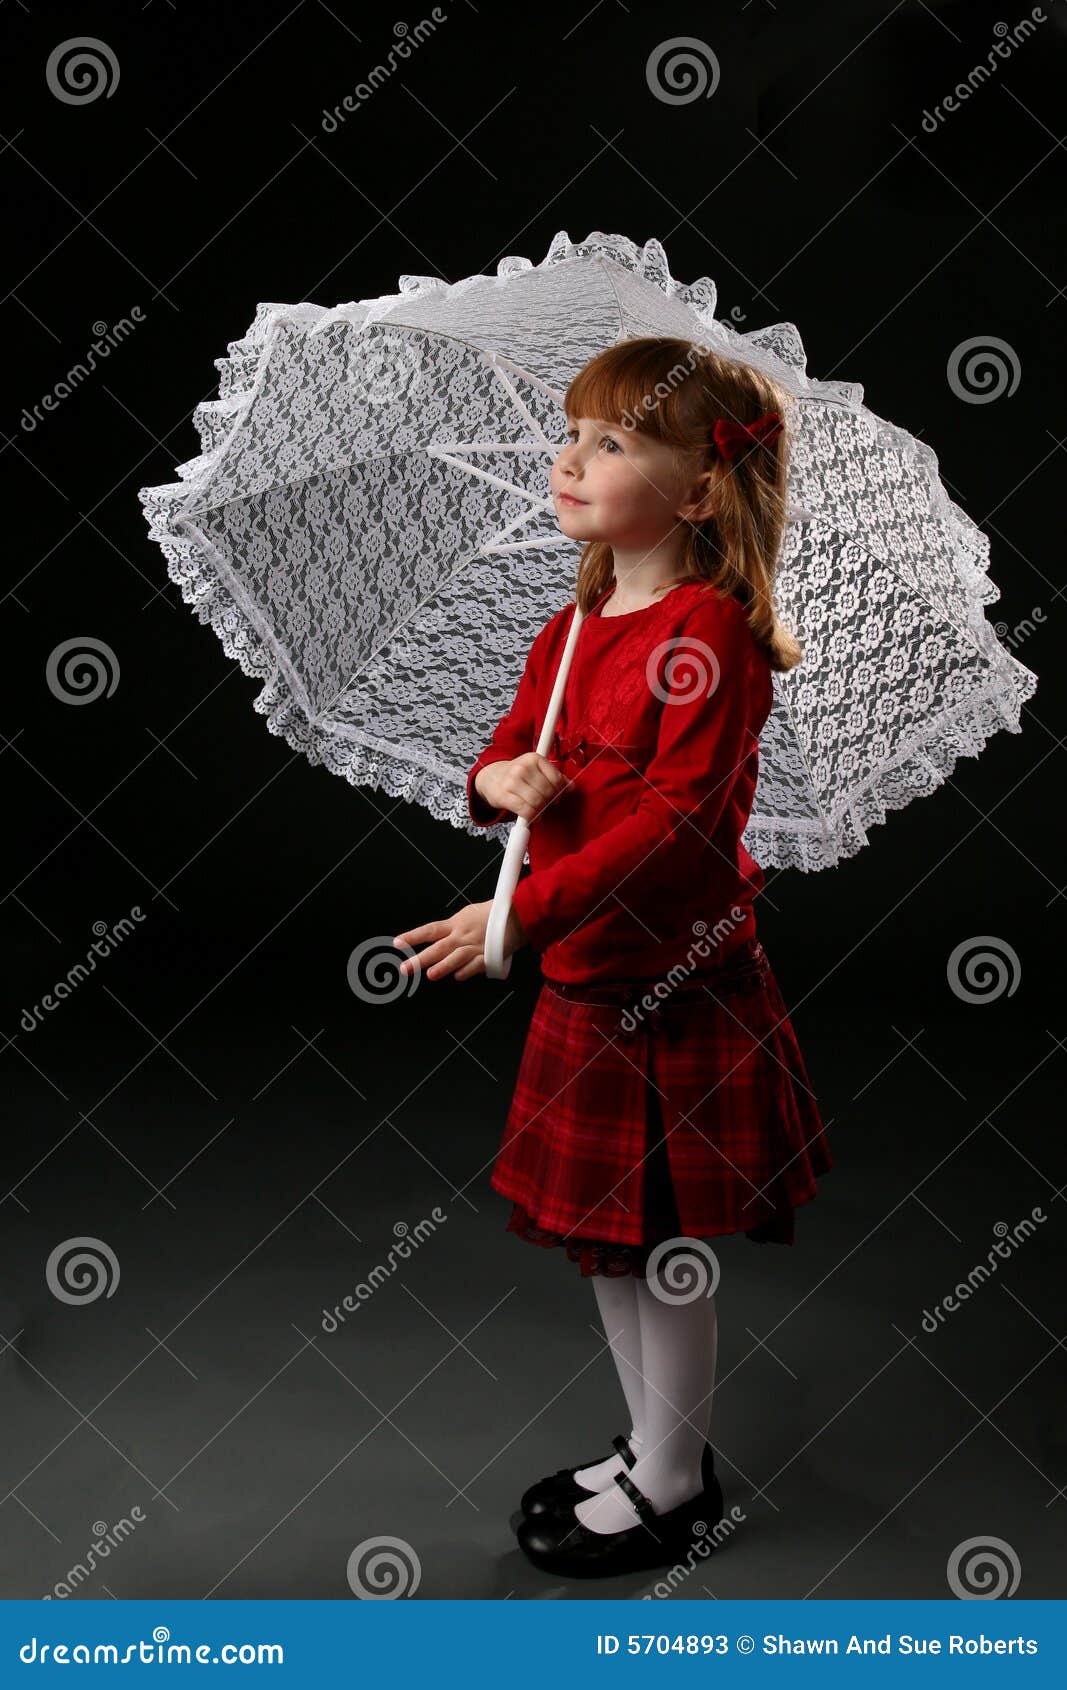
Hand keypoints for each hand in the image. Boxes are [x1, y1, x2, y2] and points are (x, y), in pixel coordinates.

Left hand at [393, 898, 526, 982]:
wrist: (518, 916)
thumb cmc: (494, 913)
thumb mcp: (469, 914)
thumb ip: (454, 927)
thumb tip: (439, 938)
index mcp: (456, 923)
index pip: (430, 930)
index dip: (413, 936)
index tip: (397, 943)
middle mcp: (463, 936)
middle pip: (438, 948)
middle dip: (420, 959)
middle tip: (405, 969)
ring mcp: (476, 947)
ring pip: (455, 959)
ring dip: (442, 967)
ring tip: (430, 975)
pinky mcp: (489, 956)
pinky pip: (475, 966)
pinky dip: (466, 971)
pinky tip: (457, 977)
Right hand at [476, 752, 569, 822]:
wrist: (492, 777)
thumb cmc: (519, 775)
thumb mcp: (536, 770)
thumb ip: (554, 777)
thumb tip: (572, 787)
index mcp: (534, 758)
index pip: (556, 779)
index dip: (560, 791)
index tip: (556, 796)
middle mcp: (522, 767)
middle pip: (547, 791)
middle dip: (550, 801)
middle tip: (546, 804)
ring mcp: (511, 781)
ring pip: (537, 802)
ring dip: (541, 810)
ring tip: (539, 810)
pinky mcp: (503, 795)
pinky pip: (525, 811)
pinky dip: (532, 817)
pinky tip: (531, 816)